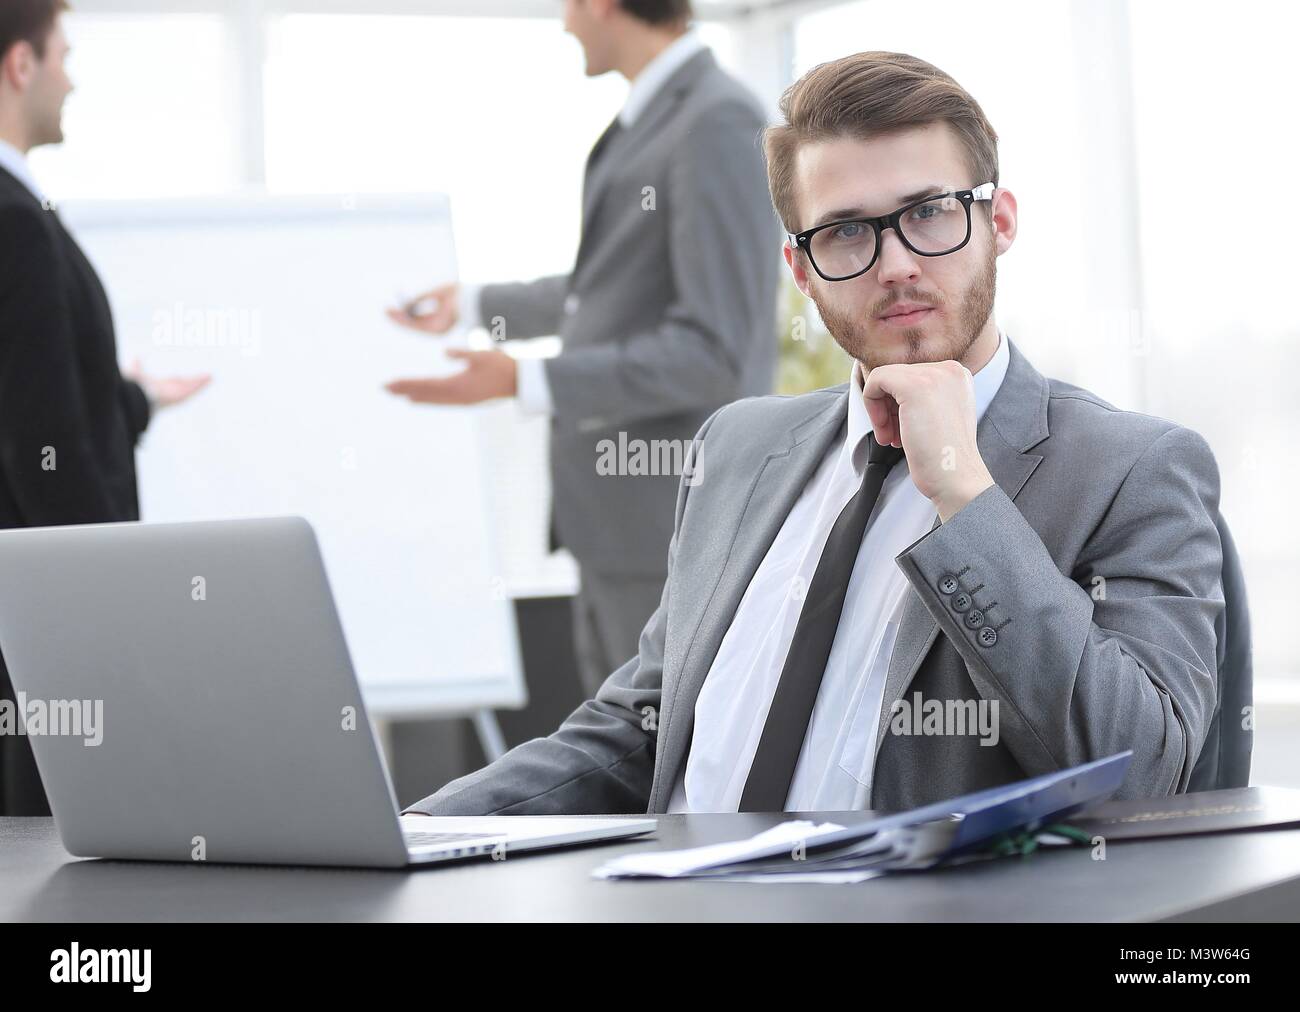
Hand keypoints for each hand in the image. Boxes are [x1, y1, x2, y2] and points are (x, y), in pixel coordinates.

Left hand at [126, 359, 211, 410]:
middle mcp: (168, 392)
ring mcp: (175, 395)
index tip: (180, 376)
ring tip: (210, 376)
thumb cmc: (134, 387)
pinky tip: (209, 377)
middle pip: (184, 385)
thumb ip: (137, 367)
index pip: (170, 383)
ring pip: (190, 387)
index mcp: (158, 388)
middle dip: (193, 382)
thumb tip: (136, 358)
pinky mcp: (181, 396)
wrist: (136, 395)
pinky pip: (194, 389)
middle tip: (202, 377)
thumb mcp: (135, 373)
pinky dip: (202, 383)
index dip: (177, 380)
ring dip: (200, 382)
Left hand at [384, 348, 517, 404]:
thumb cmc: (502, 365)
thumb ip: (463, 354)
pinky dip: (430, 399)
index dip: (407, 384)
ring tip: (399, 394)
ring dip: (416, 395)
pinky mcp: (468, 399)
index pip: (426, 384)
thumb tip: (445, 352)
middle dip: (405, 390)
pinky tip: (422, 398)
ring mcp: (463, 400)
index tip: (389, 384)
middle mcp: (458, 396)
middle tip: (385, 388)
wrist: (520, 382)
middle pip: (426, 394)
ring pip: (434, 399)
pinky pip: (443, 400)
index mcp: (459, 385)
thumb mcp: (482, 355)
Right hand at [386, 282, 459, 334]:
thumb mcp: (433, 293)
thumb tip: (406, 303)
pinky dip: (406, 321)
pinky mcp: (437, 330)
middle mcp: (437, 323)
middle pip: (414, 323)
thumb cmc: (456, 292)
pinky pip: (418, 326)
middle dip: (400, 317)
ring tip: (387, 312)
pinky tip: (397, 316)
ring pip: (414, 326)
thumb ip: (420, 298)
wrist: (468, 297)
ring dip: (400, 320)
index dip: (406, 312)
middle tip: (386, 310)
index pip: (419, 316)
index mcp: (439, 315)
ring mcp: (437, 328)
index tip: (394, 306)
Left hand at [861, 359, 994, 521]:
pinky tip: (885, 433)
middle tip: (892, 435)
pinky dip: (871, 407)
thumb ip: (922, 397)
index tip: (901, 428)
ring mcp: (933, 375)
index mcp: (957, 375)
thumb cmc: (944, 457)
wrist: (956, 478)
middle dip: (888, 408)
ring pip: (884, 378)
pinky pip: (875, 381)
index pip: (912, 376)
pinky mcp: (914, 386)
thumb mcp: (939, 415)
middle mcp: (949, 368)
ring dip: (880, 411)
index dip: (898, 403)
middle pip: (897, 376)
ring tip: (890, 438)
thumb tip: (887, 389)